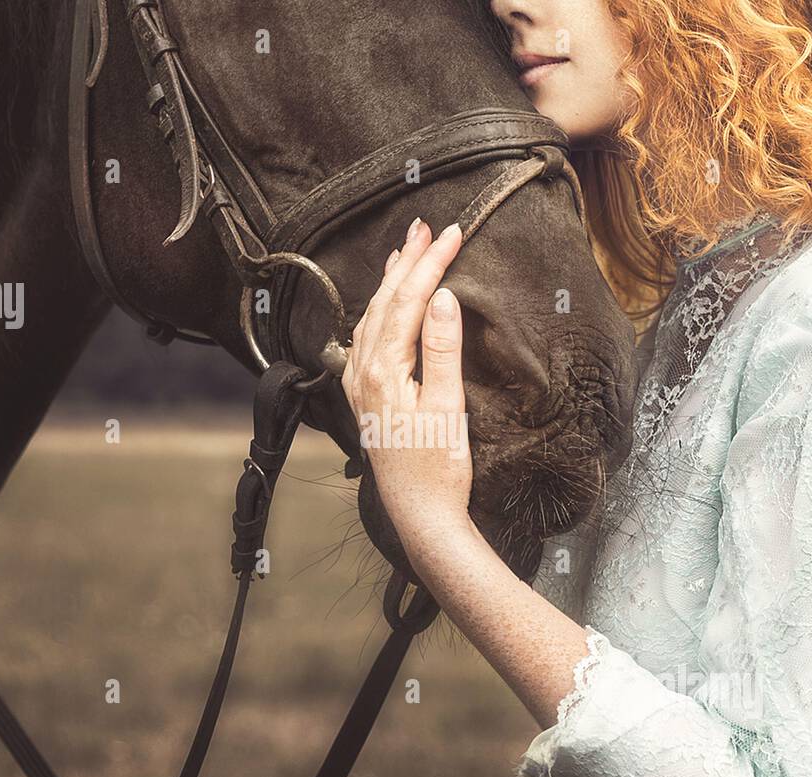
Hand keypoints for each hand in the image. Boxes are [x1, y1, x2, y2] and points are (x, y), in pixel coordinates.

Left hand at [341, 216, 473, 548]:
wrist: (418, 514)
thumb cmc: (438, 468)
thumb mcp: (447, 409)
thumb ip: (442, 351)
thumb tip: (442, 297)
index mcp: (382, 371)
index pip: (407, 301)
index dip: (430, 264)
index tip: (452, 232)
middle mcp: (362, 372)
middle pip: (384, 301)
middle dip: (407, 261)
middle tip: (427, 225)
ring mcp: (359, 383)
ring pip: (371, 315)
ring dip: (392, 279)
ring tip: (409, 248)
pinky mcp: (364, 394)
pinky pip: (367, 335)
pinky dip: (381, 307)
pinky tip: (389, 300)